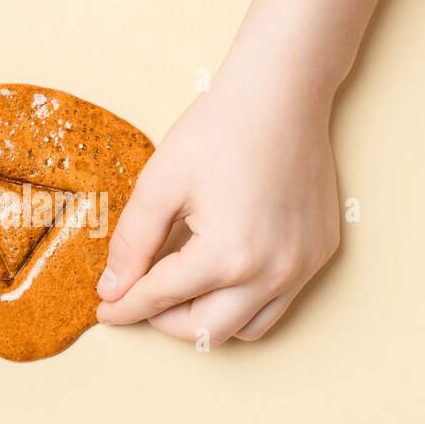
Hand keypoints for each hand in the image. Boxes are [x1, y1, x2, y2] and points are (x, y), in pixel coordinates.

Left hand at [95, 63, 340, 344]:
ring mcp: (302, 266)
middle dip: (164, 322)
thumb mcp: (160, 184)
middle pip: (205, 330)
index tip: (104, 311)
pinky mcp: (320, 253)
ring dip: (209, 320)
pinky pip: (279, 299)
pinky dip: (246, 300)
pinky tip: (222, 271)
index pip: (162, 299)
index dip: (126, 307)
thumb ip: (132, 243)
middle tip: (140, 299)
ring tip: (182, 291)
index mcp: (227, 256)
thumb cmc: (219, 129)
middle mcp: (272, 272)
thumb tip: (113, 290)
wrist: (282, 93)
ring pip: (248, 328)